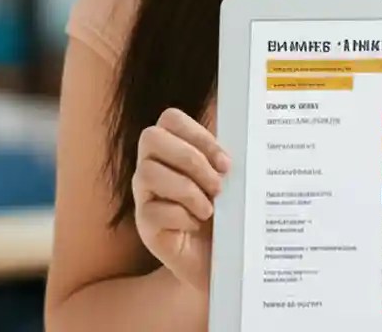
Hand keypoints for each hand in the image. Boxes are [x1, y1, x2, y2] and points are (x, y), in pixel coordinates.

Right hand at [132, 107, 230, 291]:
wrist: (222, 261)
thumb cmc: (226, 215)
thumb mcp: (230, 182)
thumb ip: (226, 162)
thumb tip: (237, 148)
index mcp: (173, 150)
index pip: (170, 119)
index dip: (198, 134)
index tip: (225, 162)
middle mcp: (152, 167)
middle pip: (151, 138)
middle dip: (190, 158)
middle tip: (217, 185)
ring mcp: (144, 196)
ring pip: (149, 173)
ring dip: (188, 190)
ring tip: (210, 209)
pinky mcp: (145, 225)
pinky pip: (154, 210)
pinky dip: (182, 217)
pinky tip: (196, 225)